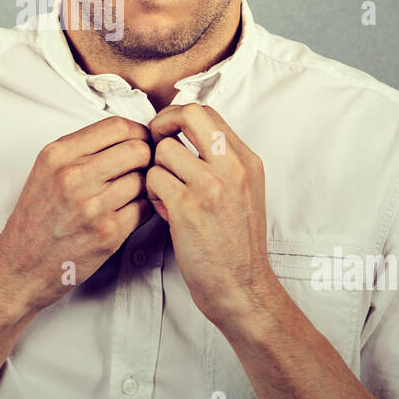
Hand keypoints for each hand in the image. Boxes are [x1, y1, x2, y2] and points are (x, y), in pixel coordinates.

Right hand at [0, 116, 153, 315]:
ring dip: (144, 186)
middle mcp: (73, 177)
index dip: (137, 132)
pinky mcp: (107, 233)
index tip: (140, 141)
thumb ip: (81, 150)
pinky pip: (144, 208)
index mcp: (58, 155)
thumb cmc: (36, 219)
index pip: (117, 126)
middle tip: (142, 167)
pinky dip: (142, 209)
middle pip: (137, 150)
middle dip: (146, 157)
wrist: (20, 267)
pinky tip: (126, 212)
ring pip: (144, 179)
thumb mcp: (46, 171)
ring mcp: (92, 206)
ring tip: (129, 193)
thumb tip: (127, 135)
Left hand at [145, 104, 275, 327]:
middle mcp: (233, 168)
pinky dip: (151, 192)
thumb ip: (221, 163)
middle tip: (155, 144)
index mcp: (247, 161)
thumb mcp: (244, 192)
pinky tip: (163, 209)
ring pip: (164, 151)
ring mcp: (211, 187)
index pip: (208, 112)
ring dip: (155, 169)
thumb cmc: (237, 244)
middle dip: (163, 124)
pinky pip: (154, 179)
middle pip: (189, 114)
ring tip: (164, 192)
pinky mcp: (188, 208)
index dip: (179, 116)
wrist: (242, 286)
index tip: (168, 132)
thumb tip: (185, 135)